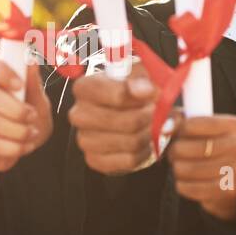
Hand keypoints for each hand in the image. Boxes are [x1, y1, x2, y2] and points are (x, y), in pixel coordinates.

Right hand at [0, 53, 52, 172]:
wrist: (28, 140)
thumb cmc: (31, 111)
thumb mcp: (37, 97)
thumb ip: (33, 81)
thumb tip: (30, 61)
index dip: (0, 70)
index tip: (19, 84)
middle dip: (14, 107)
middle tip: (32, 115)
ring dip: (15, 129)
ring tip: (32, 132)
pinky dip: (12, 148)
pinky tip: (26, 145)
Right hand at [68, 60, 157, 174]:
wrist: (120, 113)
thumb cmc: (127, 91)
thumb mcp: (135, 74)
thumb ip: (141, 77)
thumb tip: (146, 90)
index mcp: (85, 88)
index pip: (120, 96)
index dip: (143, 97)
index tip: (155, 94)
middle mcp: (79, 114)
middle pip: (129, 122)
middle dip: (150, 118)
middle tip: (156, 113)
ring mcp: (84, 139)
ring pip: (132, 142)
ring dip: (149, 135)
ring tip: (151, 126)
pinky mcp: (94, 160)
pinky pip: (129, 160)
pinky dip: (144, 152)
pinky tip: (144, 142)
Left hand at [166, 114, 235, 220]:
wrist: (233, 177)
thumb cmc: (212, 145)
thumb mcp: (203, 127)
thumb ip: (182, 121)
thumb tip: (166, 128)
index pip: (192, 125)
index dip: (177, 131)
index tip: (176, 134)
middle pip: (188, 148)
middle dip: (175, 151)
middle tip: (174, 153)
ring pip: (188, 169)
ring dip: (178, 169)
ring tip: (179, 167)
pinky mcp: (228, 191)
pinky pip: (193, 189)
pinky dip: (182, 185)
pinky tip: (183, 182)